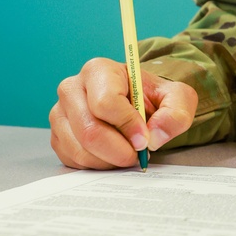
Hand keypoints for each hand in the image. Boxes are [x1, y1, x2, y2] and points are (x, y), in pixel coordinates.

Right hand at [50, 58, 196, 169]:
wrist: (137, 105)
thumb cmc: (152, 98)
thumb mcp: (177, 98)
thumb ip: (176, 114)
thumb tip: (155, 136)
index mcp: (99, 70)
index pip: (105, 102)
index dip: (127, 126)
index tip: (144, 140)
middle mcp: (72, 88)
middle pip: (89, 130)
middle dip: (119, 150)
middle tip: (137, 154)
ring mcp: (60, 113)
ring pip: (81, 149)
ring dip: (109, 160)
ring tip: (127, 152)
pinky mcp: (57, 136)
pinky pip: (74, 160)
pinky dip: (97, 165)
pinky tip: (112, 155)